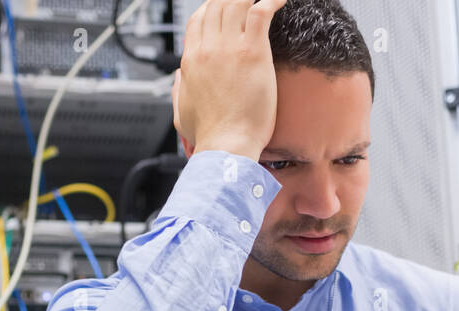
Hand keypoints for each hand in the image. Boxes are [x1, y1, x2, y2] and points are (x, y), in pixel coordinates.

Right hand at [171, 0, 289, 159]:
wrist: (226, 147)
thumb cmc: (210, 137)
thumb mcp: (181, 113)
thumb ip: (179, 90)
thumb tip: (180, 77)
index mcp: (191, 61)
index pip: (199, 19)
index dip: (212, 8)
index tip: (225, 9)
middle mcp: (207, 49)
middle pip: (217, 5)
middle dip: (232, 0)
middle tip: (247, 5)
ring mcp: (228, 48)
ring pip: (236, 3)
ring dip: (249, 0)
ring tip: (263, 3)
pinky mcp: (252, 52)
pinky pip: (260, 12)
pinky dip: (271, 2)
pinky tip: (279, 1)